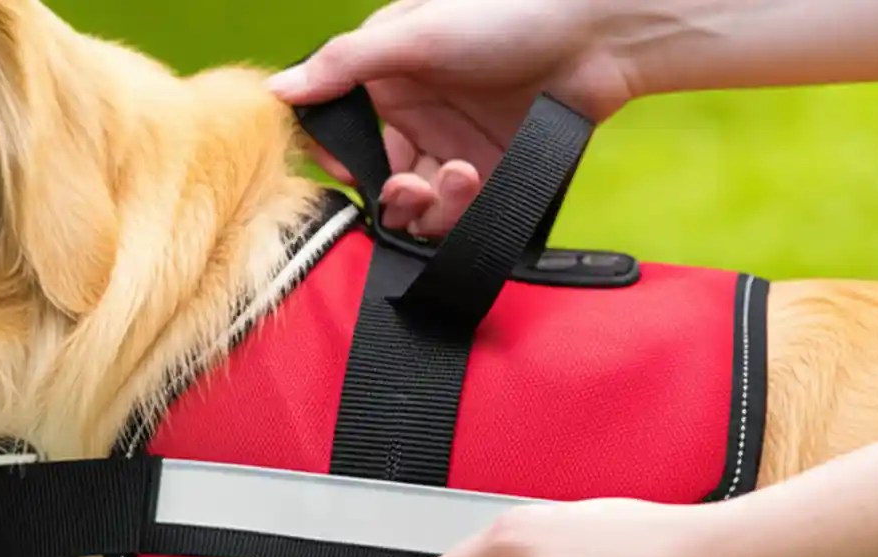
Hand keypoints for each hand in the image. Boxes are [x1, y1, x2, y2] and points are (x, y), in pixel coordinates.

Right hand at [267, 0, 638, 236]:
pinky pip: (459, 214)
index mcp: (389, 77)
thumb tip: (278, 91)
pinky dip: (457, 212)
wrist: (600, 33)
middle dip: (387, 194)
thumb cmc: (507, 11)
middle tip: (408, 188)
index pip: (342, 131)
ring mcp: (455, 146)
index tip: (349, 171)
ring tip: (455, 178)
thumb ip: (343, 66)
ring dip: (426, 204)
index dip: (339, 158)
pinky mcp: (494, 173)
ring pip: (417, 204)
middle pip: (379, 178)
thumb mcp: (414, 32)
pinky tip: (471, 181)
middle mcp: (418, 115)